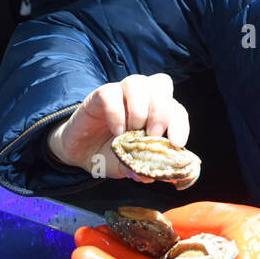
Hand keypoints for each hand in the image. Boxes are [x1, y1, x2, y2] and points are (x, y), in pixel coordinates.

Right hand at [46, 72, 190, 183]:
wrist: (79, 152)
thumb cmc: (110, 154)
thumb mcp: (128, 166)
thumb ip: (140, 169)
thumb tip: (151, 176)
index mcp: (157, 111)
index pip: (176, 109)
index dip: (180, 124)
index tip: (177, 144)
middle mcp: (142, 96)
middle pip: (162, 84)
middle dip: (161, 110)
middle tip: (153, 134)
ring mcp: (121, 93)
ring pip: (138, 83)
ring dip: (139, 109)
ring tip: (131, 133)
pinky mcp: (100, 95)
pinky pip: (111, 93)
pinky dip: (116, 112)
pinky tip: (116, 131)